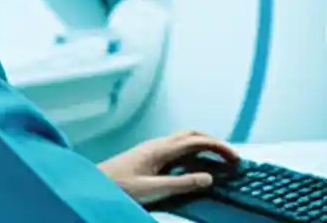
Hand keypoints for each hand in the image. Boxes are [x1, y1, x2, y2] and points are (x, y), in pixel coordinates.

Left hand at [98, 129, 240, 204]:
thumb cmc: (117, 189)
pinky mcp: (147, 157)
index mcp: (161, 149)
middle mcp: (157, 145)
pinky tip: (192, 168)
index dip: (219, 148)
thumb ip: (181, 184)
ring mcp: (151, 149)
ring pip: (183, 140)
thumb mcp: (152, 190)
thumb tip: (209, 178)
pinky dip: (191, 154)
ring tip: (217, 161)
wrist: (90, 187)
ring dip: (202, 146)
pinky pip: (175, 149)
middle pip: (192, 135)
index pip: (197, 141)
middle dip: (214, 143)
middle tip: (230, 158)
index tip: (235, 159)